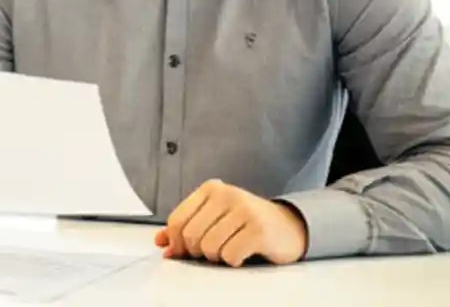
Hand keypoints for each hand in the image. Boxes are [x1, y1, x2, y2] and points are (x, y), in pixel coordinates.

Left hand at [155, 179, 306, 267]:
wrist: (288, 227)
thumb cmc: (246, 224)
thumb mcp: (214, 220)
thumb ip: (186, 228)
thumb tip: (161, 243)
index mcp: (211, 189)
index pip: (177, 220)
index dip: (176, 242)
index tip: (182, 251)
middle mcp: (227, 194)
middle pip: (191, 235)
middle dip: (197, 251)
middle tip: (211, 251)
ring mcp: (245, 210)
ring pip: (209, 247)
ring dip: (217, 257)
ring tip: (230, 248)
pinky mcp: (259, 230)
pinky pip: (230, 256)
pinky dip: (233, 261)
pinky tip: (244, 252)